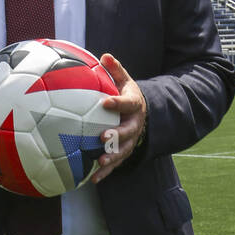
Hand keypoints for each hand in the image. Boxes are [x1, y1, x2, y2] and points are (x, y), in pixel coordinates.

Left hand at [90, 53, 147, 182]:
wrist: (140, 115)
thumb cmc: (126, 96)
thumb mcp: (124, 81)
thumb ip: (115, 70)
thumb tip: (104, 56)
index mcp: (134, 105)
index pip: (127, 104)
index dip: (117, 104)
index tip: (104, 103)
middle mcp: (135, 125)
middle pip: (128, 131)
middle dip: (116, 135)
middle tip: (103, 137)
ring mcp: (131, 141)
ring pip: (123, 150)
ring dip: (112, 157)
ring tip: (100, 160)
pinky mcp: (124, 152)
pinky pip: (116, 164)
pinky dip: (105, 172)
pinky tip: (93, 178)